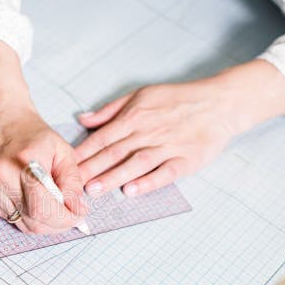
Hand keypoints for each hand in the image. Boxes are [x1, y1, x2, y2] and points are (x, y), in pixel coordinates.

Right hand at [0, 34, 86, 233]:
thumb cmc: (33, 135)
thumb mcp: (63, 151)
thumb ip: (73, 183)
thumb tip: (78, 210)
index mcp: (23, 164)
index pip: (44, 209)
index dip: (65, 219)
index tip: (78, 214)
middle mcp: (0, 178)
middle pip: (34, 222)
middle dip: (57, 224)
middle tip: (69, 213)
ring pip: (22, 224)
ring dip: (42, 221)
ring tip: (51, 205)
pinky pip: (9, 217)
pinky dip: (25, 214)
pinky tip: (29, 197)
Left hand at [74, 60, 284, 196]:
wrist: (220, 102)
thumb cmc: (178, 98)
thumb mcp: (141, 94)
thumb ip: (110, 110)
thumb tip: (82, 119)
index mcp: (135, 116)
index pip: (102, 137)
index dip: (83, 152)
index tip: (65, 165)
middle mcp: (149, 131)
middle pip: (114, 152)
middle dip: (90, 168)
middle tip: (70, 183)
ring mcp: (168, 146)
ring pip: (136, 163)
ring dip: (113, 177)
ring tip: (94, 189)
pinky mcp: (187, 159)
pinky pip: (165, 172)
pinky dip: (148, 182)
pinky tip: (132, 191)